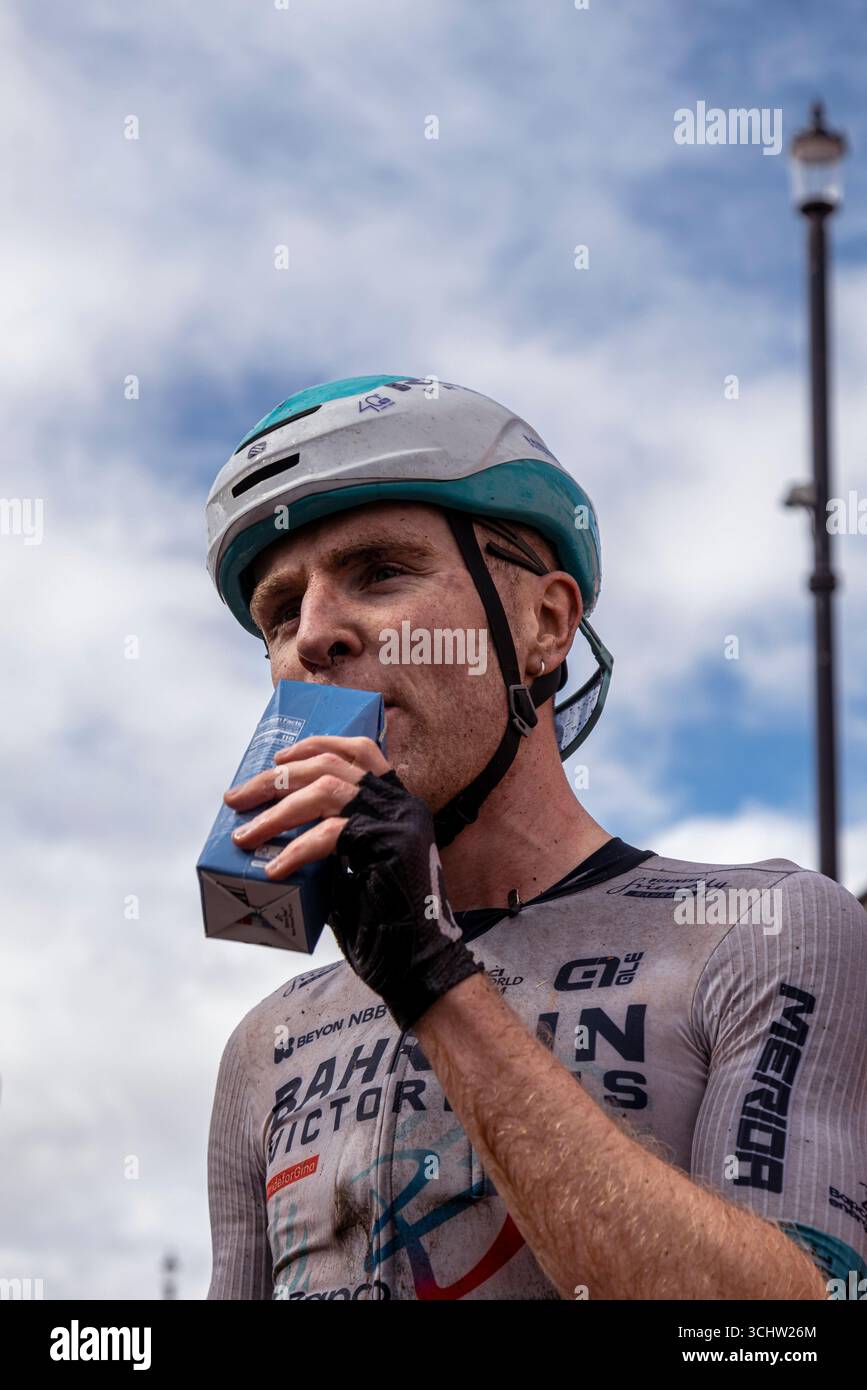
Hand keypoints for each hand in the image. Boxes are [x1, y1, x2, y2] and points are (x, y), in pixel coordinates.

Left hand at [224, 734, 483, 1030]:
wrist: (419, 966)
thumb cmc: (384, 928)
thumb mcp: (353, 874)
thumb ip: (332, 848)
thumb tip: (278, 837)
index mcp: (399, 806)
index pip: (362, 752)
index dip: (319, 746)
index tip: (279, 758)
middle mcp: (403, 805)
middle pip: (331, 766)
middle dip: (276, 779)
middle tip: (237, 797)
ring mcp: (400, 822)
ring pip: (327, 790)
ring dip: (277, 812)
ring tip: (245, 835)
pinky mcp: (391, 845)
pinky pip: (331, 833)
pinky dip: (295, 849)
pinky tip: (274, 869)